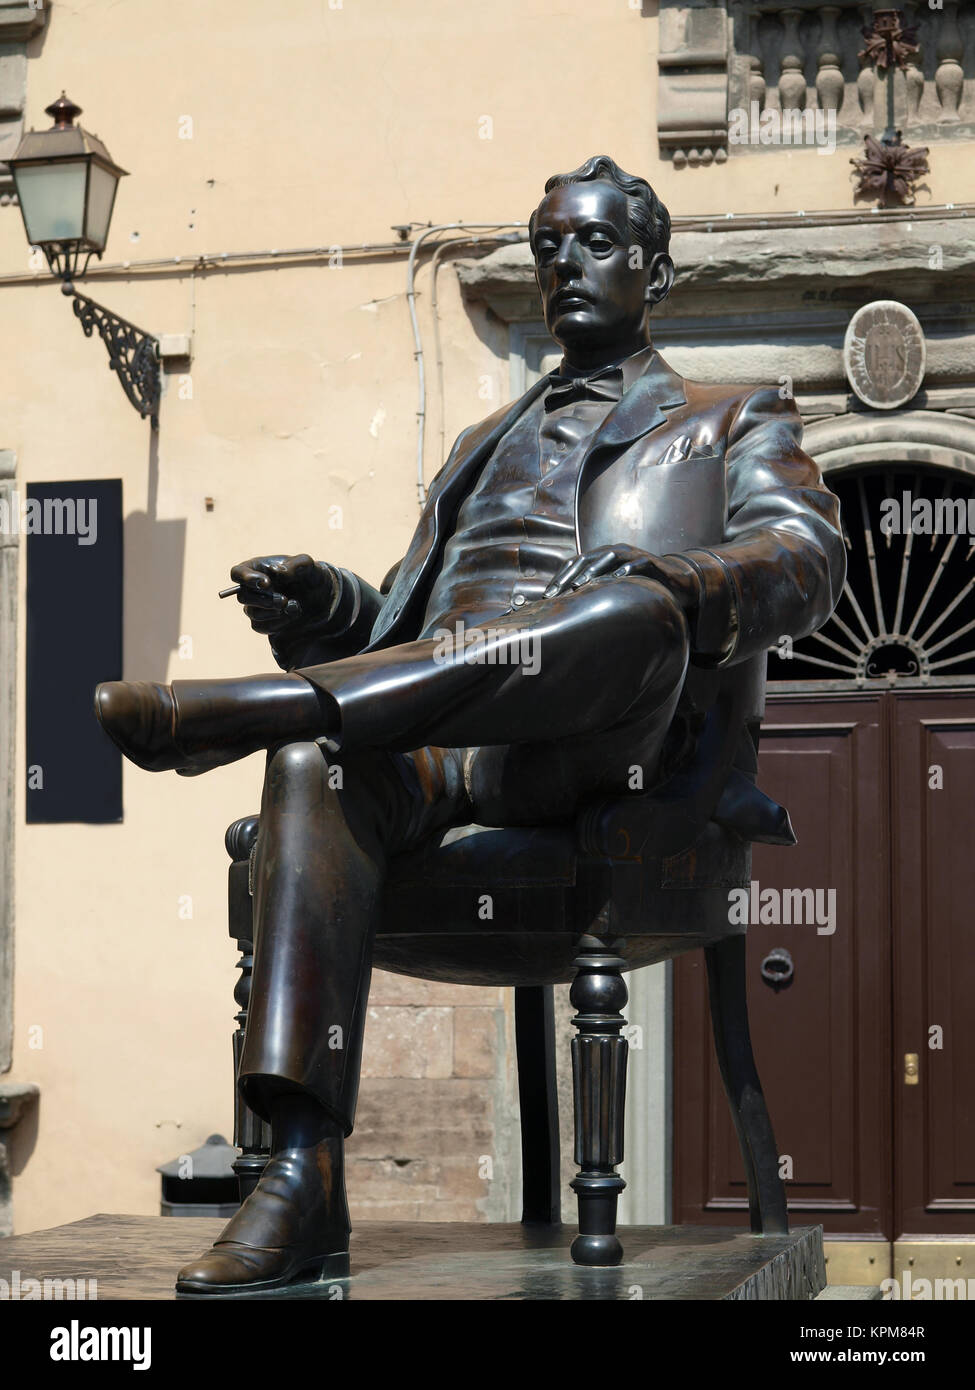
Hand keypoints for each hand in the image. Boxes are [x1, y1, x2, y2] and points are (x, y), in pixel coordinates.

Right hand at [229, 554, 338, 635]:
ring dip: (273, 612)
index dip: (247, 579)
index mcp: (256, 569)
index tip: (266, 583)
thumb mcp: (307, 565)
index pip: (237, 573)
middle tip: (283, 600)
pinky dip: (279, 623)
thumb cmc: (309, 575)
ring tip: (294, 605)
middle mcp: (252, 588)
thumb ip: (295, 564)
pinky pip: (262, 626)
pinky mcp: (263, 622)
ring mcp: (256, 606)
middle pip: (242, 596)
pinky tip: (293, 614)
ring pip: (252, 613)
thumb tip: (277, 572)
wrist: (320, 597)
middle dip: (263, 600)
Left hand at [543, 544, 699, 614]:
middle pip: (586, 559)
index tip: (547, 596)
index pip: (575, 563)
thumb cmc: (639, 587)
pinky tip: (615, 581)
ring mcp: (632, 555)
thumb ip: (594, 593)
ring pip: (608, 558)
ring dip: (593, 570)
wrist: (675, 582)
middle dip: (570, 575)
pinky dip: (624, 571)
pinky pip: (635, 564)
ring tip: (580, 585)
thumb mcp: (613, 590)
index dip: (560, 577)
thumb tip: (568, 611)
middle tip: (557, 592)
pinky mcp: (649, 561)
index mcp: (601, 558)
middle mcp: (614, 552)